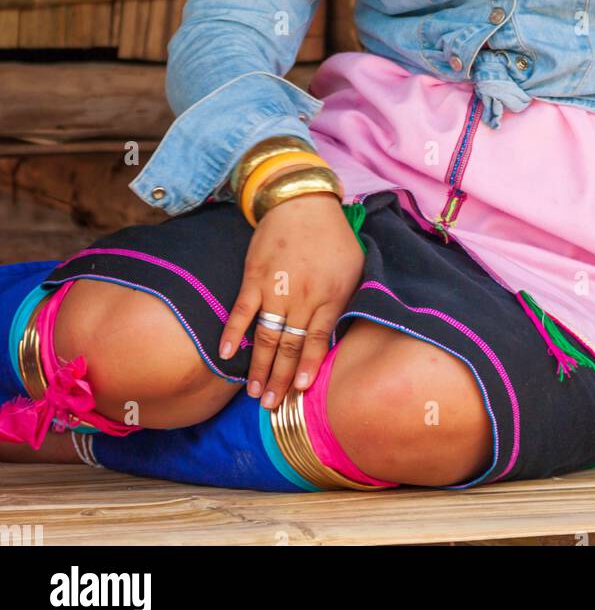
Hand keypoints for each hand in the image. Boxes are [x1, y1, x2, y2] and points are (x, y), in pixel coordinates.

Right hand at [219, 193, 365, 409]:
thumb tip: (337, 335)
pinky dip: (233, 333)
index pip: (316, 340)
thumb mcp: (353, 268)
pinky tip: (225, 355)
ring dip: (258, 367)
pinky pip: (241, 311)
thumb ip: (345, 302)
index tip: (298, 389)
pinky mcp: (254, 277)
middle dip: (280, 378)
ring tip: (254, 393)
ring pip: (266, 336)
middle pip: (289, 345)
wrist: (302, 202)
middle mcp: (302, 297)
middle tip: (272, 406)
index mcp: (329, 296)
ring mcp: (276, 288)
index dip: (306, 366)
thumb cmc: (333, 237)